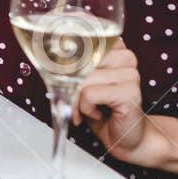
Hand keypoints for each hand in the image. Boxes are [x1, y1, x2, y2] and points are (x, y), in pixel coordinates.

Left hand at [74, 41, 177, 171]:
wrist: (126, 138)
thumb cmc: (102, 110)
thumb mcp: (82, 84)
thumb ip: (71, 68)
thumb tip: (46, 59)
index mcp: (116, 49)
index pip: (85, 40)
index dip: (68, 56)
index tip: (61, 71)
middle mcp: (126, 57)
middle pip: (80, 61)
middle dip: (67, 85)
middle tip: (69, 102)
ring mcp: (130, 74)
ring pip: (83, 79)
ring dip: (75, 100)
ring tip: (82, 111)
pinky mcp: (129, 92)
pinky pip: (90, 94)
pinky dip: (85, 108)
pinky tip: (95, 114)